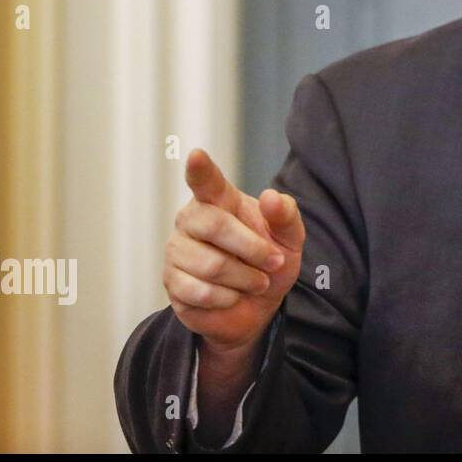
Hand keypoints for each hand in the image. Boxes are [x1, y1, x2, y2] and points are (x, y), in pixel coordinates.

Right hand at [164, 148, 304, 355]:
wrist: (258, 306)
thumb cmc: (270, 261)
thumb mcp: (290, 238)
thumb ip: (285, 215)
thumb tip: (271, 197)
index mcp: (219, 200)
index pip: (206, 181)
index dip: (200, 170)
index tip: (197, 155)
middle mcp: (192, 220)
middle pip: (215, 226)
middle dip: (253, 249)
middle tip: (275, 263)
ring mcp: (177, 251)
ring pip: (211, 265)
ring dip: (245, 279)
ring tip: (256, 282)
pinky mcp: (172, 283)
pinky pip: (200, 292)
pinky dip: (228, 298)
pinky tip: (233, 296)